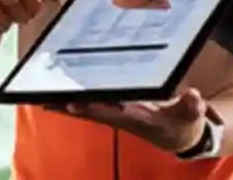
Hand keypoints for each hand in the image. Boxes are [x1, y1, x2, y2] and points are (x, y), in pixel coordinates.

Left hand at [55, 88, 208, 152]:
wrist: (179, 136)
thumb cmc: (183, 125)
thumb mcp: (192, 117)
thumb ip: (192, 108)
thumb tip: (193, 96)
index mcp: (138, 118)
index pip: (112, 112)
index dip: (94, 108)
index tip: (76, 102)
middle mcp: (122, 116)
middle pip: (90, 111)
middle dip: (68, 105)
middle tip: (43, 98)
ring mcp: (116, 113)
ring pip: (85, 108)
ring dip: (63, 103)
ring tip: (39, 96)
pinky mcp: (114, 109)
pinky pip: (88, 104)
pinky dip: (71, 100)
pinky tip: (54, 96)